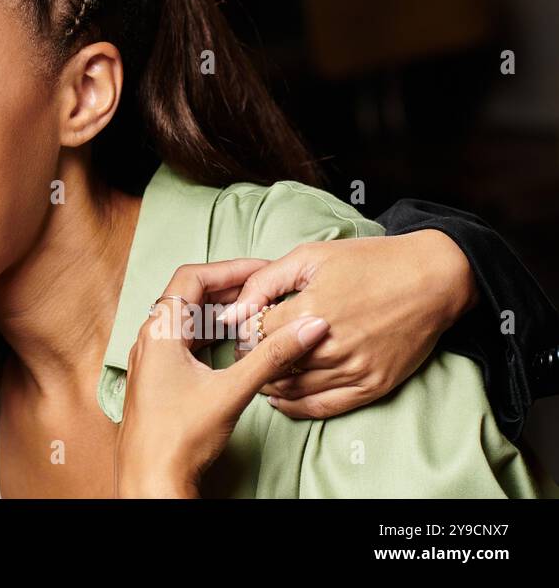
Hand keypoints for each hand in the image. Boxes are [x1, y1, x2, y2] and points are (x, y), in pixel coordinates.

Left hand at [118, 260, 329, 497]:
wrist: (151, 479)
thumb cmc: (180, 436)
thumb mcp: (232, 391)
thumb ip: (273, 356)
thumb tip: (311, 326)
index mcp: (158, 331)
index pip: (190, 277)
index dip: (229, 269)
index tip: (262, 271)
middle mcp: (149, 339)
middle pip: (189, 297)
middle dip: (228, 290)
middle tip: (266, 290)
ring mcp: (151, 359)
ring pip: (187, 321)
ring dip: (220, 314)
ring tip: (257, 313)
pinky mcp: (158, 378)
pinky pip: (185, 342)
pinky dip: (211, 336)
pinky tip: (235, 345)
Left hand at [217, 232, 476, 418]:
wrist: (433, 279)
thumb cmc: (370, 262)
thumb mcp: (310, 257)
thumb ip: (263, 283)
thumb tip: (230, 312)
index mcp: (310, 309)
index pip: (255, 333)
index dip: (242, 331)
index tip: (240, 329)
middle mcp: (330, 345)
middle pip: (271, 363)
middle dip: (251, 358)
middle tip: (243, 352)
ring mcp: (353, 369)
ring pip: (293, 389)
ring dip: (268, 384)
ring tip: (257, 372)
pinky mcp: (373, 386)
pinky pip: (324, 407)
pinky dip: (297, 407)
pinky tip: (281, 399)